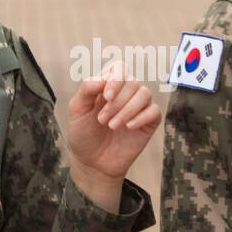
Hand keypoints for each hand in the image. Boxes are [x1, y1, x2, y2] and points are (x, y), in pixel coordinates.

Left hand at [65, 62, 160, 207]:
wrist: (92, 163)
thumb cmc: (83, 134)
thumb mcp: (77, 110)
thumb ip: (87, 89)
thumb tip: (103, 78)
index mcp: (108, 86)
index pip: (120, 68)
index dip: (116, 79)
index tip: (106, 97)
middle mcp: (126, 93)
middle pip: (132, 82)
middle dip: (117, 102)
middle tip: (102, 120)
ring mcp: (138, 107)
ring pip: (145, 94)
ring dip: (127, 110)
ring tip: (113, 126)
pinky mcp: (149, 123)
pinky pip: (154, 111)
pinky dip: (142, 117)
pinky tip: (129, 127)